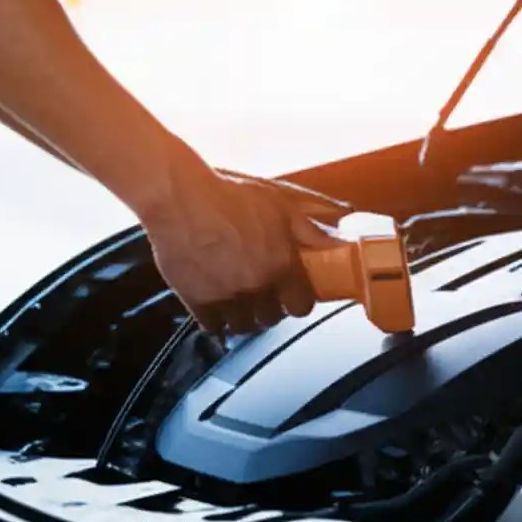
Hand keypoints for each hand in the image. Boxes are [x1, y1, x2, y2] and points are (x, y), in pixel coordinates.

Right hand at [138, 165, 350, 334]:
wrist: (180, 196)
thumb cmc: (230, 194)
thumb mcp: (280, 204)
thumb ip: (312, 227)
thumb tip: (341, 237)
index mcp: (281, 264)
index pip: (302, 306)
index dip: (299, 301)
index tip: (293, 295)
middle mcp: (257, 285)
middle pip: (272, 317)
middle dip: (271, 306)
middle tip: (264, 291)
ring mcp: (227, 296)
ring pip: (244, 326)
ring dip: (246, 316)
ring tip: (242, 299)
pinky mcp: (198, 300)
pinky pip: (214, 327)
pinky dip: (218, 321)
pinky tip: (219, 306)